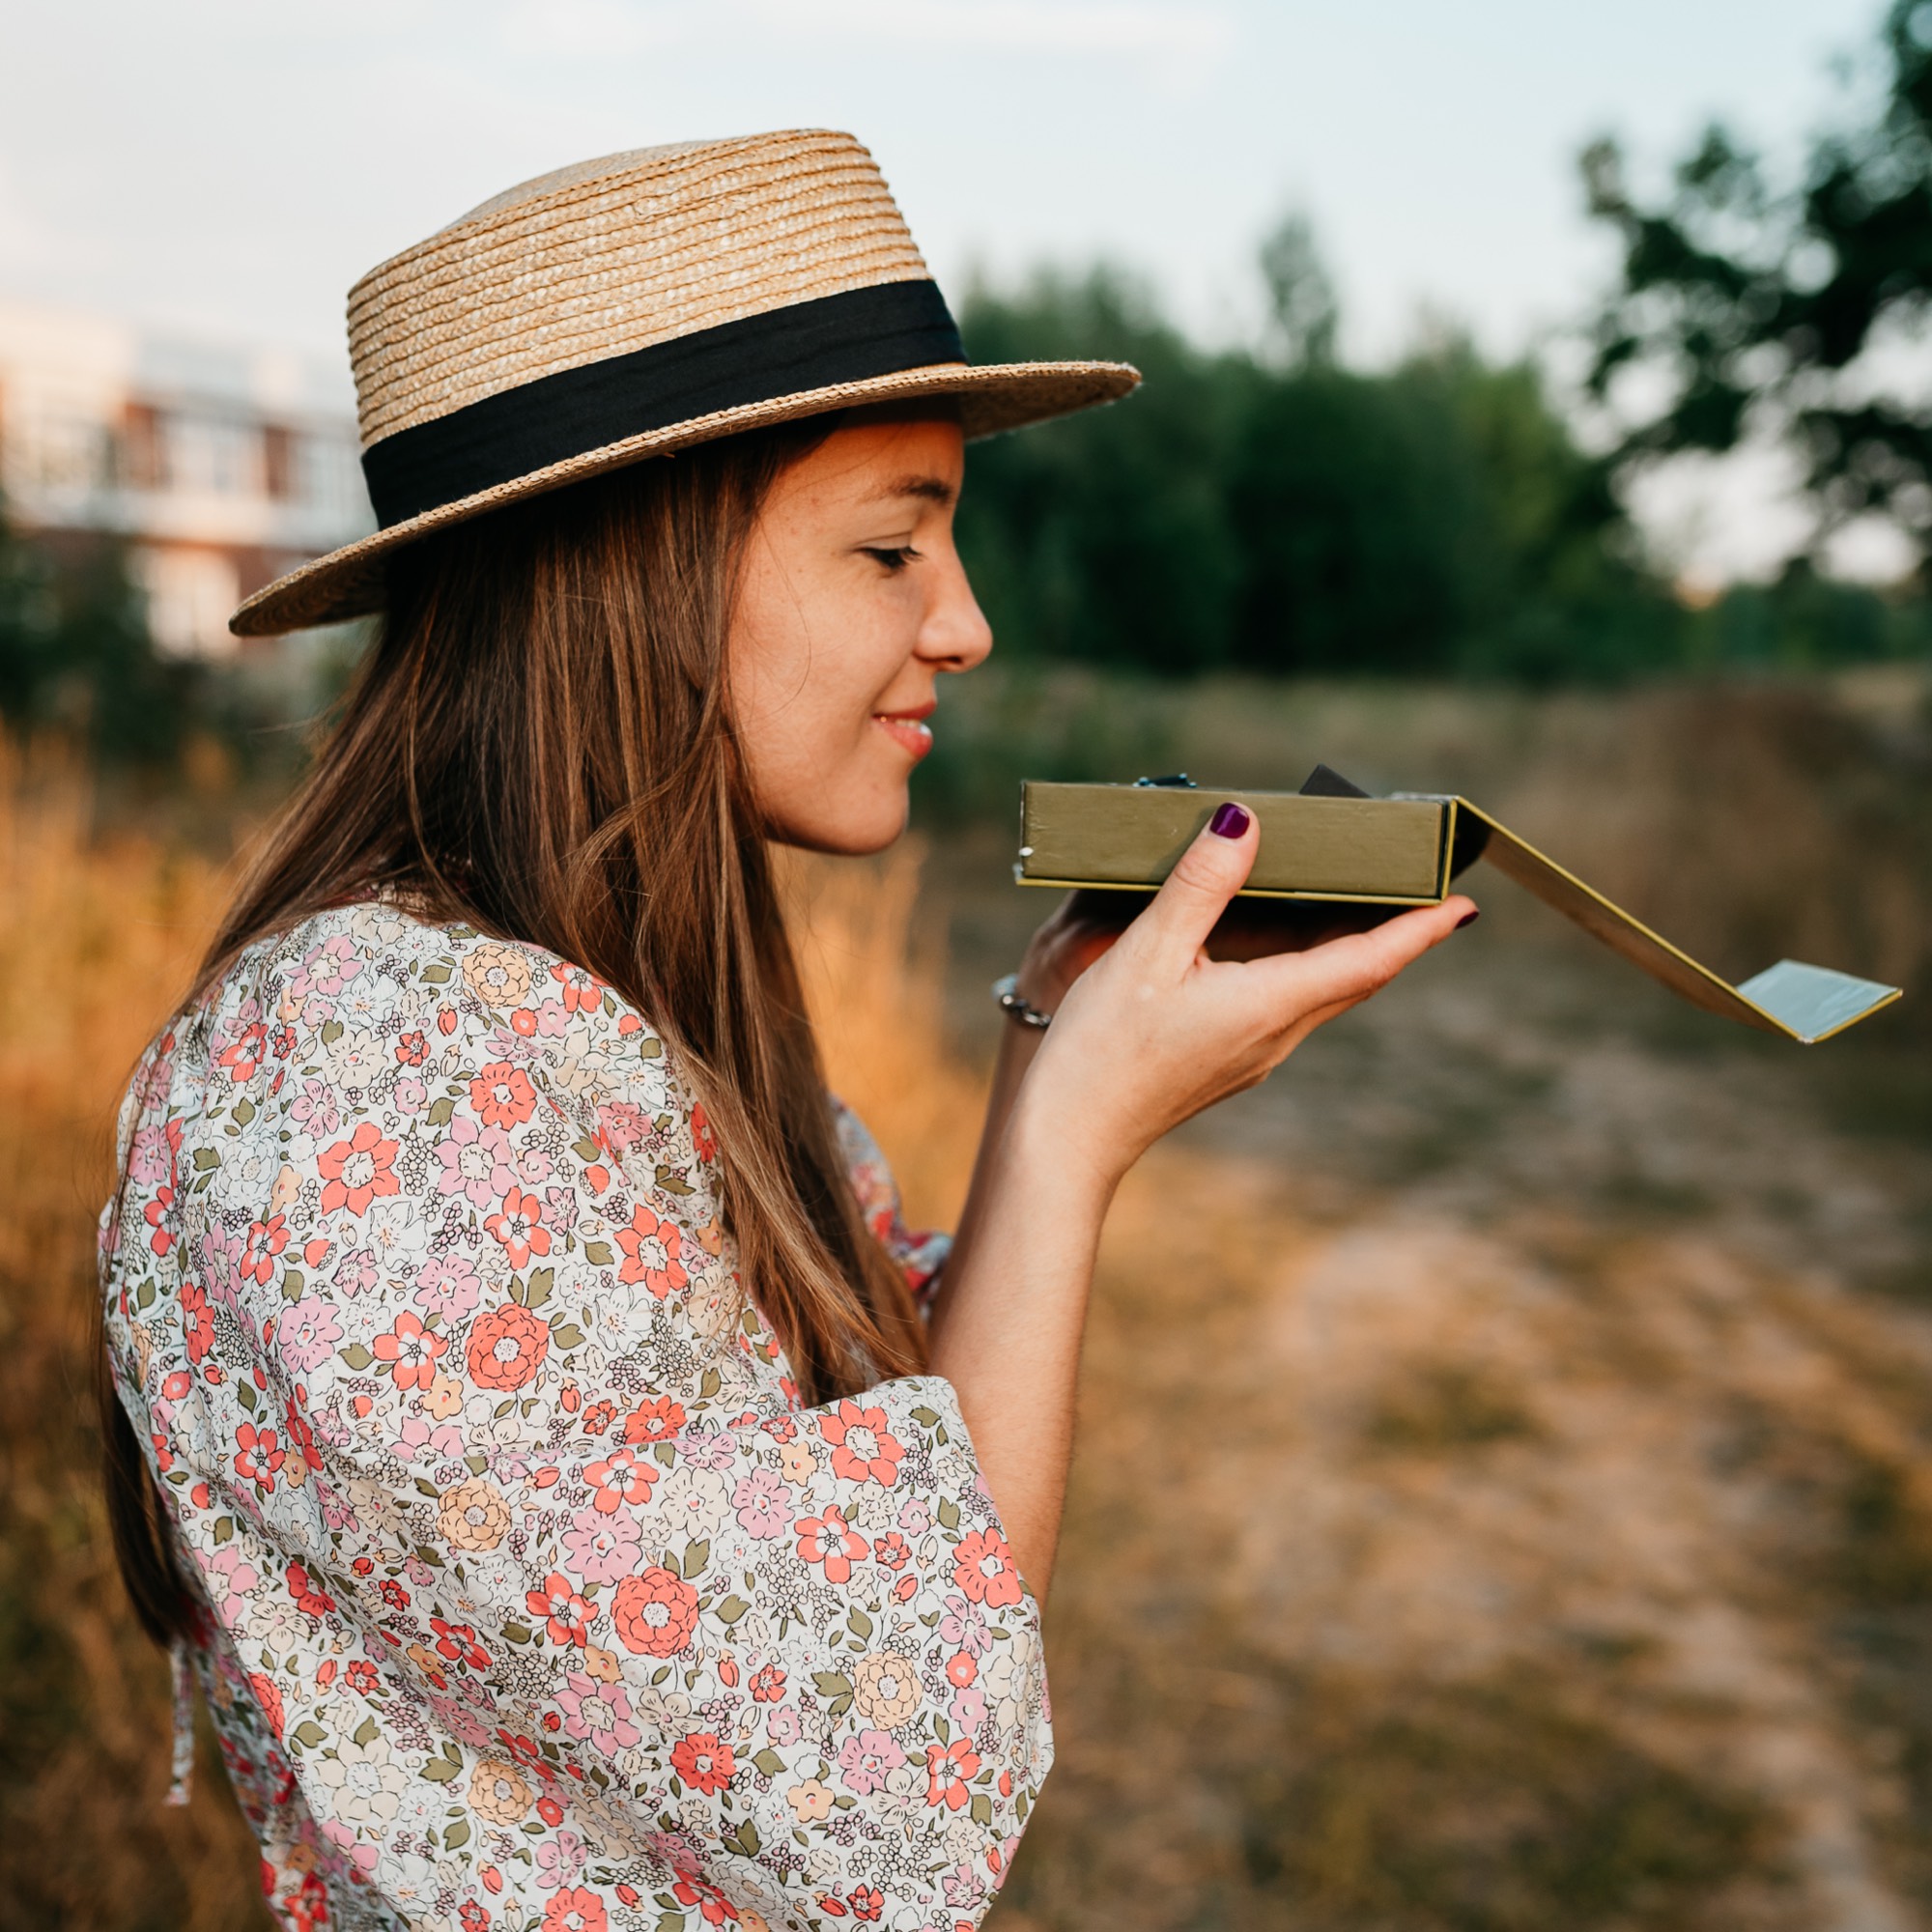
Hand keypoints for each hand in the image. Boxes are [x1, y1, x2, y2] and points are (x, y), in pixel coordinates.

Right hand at [1013, 803, 1475, 1192]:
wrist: (1070, 1136)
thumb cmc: (1102, 1050)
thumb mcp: (1147, 953)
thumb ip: (1199, 885)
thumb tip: (1244, 823)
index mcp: (1270, 1004)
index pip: (1368, 959)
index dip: (1419, 929)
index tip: (1463, 903)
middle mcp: (1278, 1035)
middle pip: (1356, 977)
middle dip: (1397, 933)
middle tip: (1428, 890)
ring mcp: (1256, 1054)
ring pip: (1324, 992)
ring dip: (1351, 949)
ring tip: (1360, 904)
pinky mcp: (1231, 1061)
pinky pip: (1289, 1005)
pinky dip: (1308, 968)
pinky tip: (1281, 947)